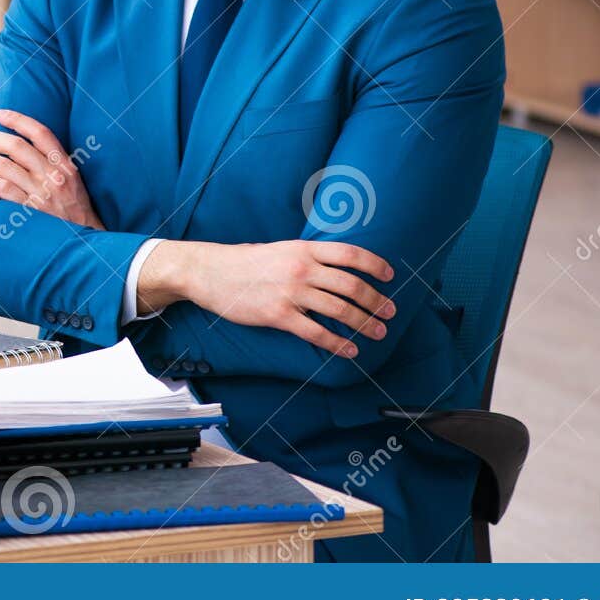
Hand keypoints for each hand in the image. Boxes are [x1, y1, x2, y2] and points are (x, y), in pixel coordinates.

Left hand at [0, 109, 103, 229]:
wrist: (86, 242)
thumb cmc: (76, 211)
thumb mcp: (74, 182)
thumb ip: (53, 164)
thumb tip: (22, 149)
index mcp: (65, 165)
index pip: (41, 133)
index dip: (18, 120)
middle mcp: (53, 175)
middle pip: (15, 147)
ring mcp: (41, 193)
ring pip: (2, 167)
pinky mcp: (30, 211)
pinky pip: (0, 190)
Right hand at [138, 239, 395, 357]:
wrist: (209, 271)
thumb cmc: (244, 262)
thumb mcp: (280, 249)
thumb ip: (307, 257)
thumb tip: (336, 268)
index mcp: (303, 249)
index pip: (350, 254)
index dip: (375, 265)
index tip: (390, 277)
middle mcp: (302, 269)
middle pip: (351, 285)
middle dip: (376, 301)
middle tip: (389, 312)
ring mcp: (291, 292)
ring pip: (339, 310)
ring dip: (364, 323)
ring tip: (377, 332)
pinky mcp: (278, 315)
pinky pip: (316, 332)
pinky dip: (337, 343)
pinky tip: (349, 350)